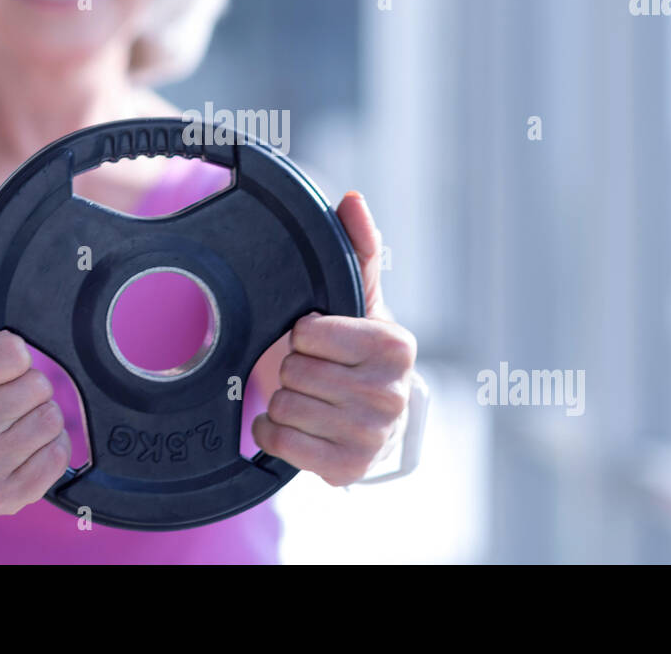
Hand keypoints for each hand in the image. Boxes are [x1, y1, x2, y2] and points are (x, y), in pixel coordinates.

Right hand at [0, 260, 70, 513]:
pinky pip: (59, 458)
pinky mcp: (0, 501)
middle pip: (38, 387)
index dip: (8, 356)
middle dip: (25, 387)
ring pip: (51, 420)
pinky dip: (48, 451)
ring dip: (37, 417)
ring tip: (7, 424)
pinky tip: (18, 450)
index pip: (14, 351)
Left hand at [252, 191, 417, 486]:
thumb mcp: (360, 299)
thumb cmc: (360, 352)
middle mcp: (391, 394)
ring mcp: (372, 436)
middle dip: (295, 367)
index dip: (304, 332)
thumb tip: (352, 201)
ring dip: (285, 400)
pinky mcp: (347, 470)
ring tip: (309, 396)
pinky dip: (274, 433)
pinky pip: (280, 444)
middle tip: (316, 370)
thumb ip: (357, 248)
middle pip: (295, 371)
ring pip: (285, 407)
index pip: (310, 331)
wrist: (371, 418)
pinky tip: (296, 424)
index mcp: (396, 344)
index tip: (321, 337)